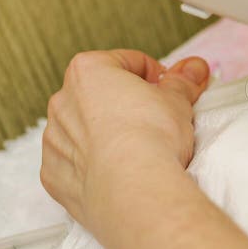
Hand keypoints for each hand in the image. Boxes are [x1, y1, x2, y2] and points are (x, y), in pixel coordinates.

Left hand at [41, 50, 209, 240]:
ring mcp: (54, 138)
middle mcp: (64, 100)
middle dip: (127, 103)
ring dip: (107, 132)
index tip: (168, 91)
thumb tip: (192, 68)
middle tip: (157, 119)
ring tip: (139, 149)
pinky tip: (119, 170)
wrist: (135, 187)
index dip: (154, 75)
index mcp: (89, 71)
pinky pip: (74, 162)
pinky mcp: (55, 173)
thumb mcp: (178, 99)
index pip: (127, 61)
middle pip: (101, 93)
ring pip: (84, 128)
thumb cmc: (152, 137)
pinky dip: (93, 163)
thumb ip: (182, 81)